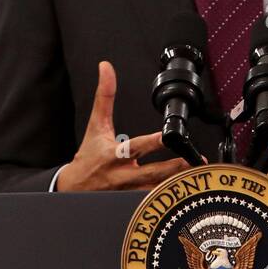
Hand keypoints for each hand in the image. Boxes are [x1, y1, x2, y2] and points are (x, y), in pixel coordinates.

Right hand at [56, 61, 197, 191]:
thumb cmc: (88, 155)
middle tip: (192, 161)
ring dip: (174, 184)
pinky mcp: (130, 201)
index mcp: (113, 154)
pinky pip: (150, 200)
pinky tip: (182, 193)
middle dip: (172, 168)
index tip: (167, 136)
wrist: (74, 187)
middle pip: (150, 173)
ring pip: (153, 189)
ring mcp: (126, 190)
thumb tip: (105, 68)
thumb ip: (104, 95)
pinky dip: (166, 196)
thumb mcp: (96, 124)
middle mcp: (121, 174)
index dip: (151, 142)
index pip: (134, 147)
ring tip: (193, 176)